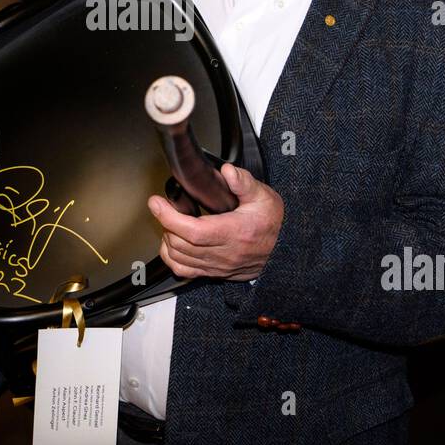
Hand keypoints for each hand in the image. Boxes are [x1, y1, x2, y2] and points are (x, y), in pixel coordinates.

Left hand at [150, 163, 283, 281]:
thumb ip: (244, 183)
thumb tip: (228, 171)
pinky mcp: (216, 273)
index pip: (192, 230)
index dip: (168, 217)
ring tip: (170, 223)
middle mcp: (224, 254)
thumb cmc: (275, 223)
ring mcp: (218, 266)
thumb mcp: (264, 196)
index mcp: (233, 233)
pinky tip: (175, 244)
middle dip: (165, 224)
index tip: (156, 203)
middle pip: (180, 245)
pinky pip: (185, 272)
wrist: (287, 249)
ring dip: (167, 240)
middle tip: (163, 207)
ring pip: (179, 259)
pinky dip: (173, 259)